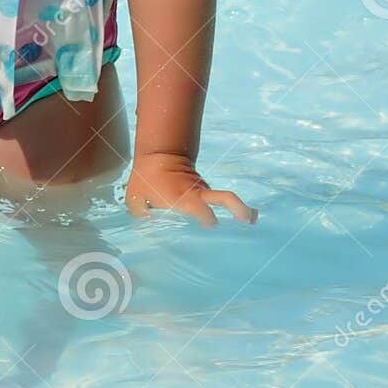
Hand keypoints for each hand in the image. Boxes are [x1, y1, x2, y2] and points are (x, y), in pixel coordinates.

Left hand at [125, 151, 256, 227]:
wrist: (157, 154)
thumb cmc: (145, 180)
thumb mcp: (136, 199)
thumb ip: (142, 217)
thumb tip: (149, 232)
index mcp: (184, 199)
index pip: (203, 212)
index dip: (209, 221)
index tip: (213, 228)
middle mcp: (199, 195)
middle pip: (225, 198)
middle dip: (239, 209)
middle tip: (250, 220)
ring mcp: (203, 191)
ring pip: (223, 200)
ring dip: (238, 211)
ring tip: (252, 221)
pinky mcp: (203, 190)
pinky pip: (214, 202)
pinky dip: (224, 210)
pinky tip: (234, 223)